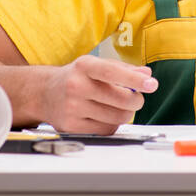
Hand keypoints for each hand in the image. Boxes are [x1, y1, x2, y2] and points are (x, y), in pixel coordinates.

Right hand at [40, 55, 157, 133]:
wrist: (44, 93)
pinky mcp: (72, 126)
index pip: (112, 72)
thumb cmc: (76, 77)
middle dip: (136, 101)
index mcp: (84, 66)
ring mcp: (73, 108)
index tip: (152, 84)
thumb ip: (123, 69)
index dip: (134, 80)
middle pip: (121, 100)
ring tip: (119, 106)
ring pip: (117, 118)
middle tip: (136, 99)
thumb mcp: (95, 65)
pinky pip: (106, 130)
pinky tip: (105, 115)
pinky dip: (113, 124)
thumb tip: (147, 76)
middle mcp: (76, 86)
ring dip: (125, 114)